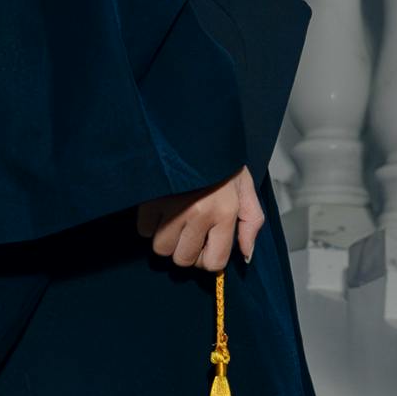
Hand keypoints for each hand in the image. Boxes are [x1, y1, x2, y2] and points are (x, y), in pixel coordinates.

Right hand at [139, 168, 265, 271]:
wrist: (195, 133)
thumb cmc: (221, 162)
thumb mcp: (246, 188)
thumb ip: (251, 223)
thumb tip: (246, 255)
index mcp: (225, 212)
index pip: (213, 262)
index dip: (208, 260)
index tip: (206, 248)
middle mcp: (199, 213)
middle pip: (184, 260)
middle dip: (186, 251)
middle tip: (190, 234)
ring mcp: (173, 207)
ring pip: (162, 249)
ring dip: (167, 240)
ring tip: (175, 222)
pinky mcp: (151, 199)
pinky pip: (145, 230)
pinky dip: (151, 225)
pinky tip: (162, 211)